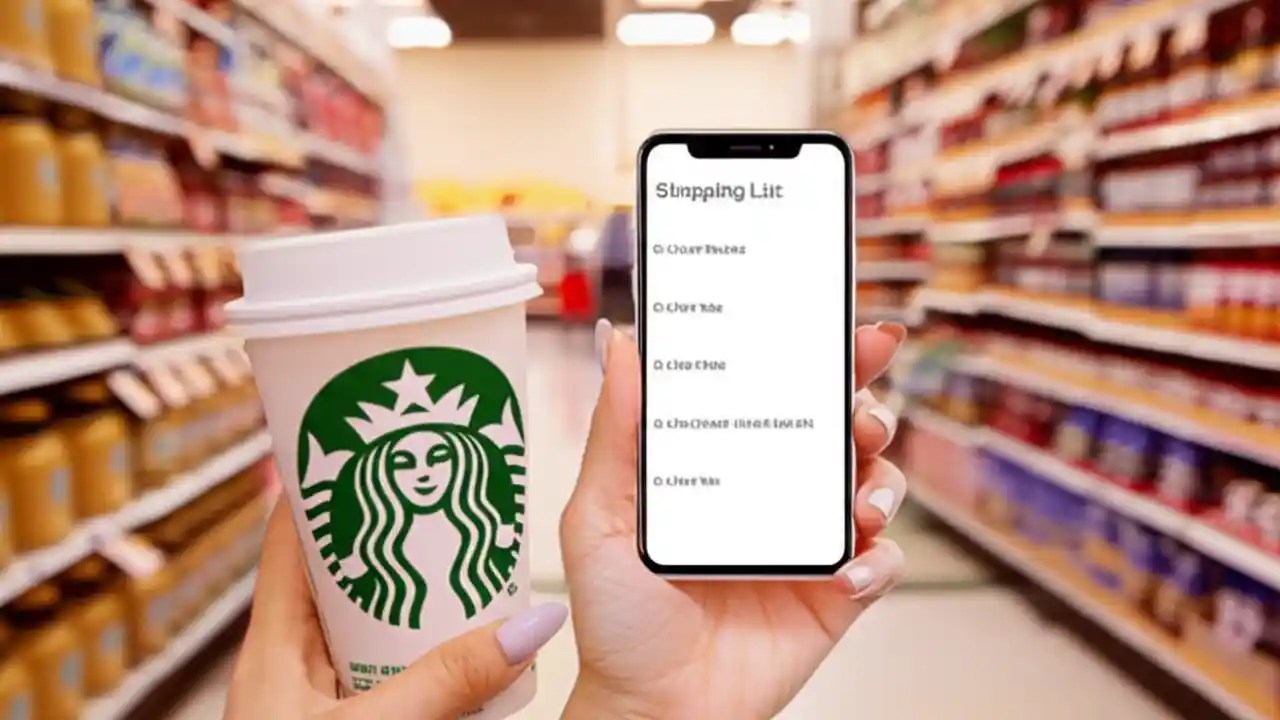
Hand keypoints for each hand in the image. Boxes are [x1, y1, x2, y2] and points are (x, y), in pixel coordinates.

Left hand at [226, 501, 567, 718]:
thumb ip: (451, 680)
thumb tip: (535, 622)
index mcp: (274, 643)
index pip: (294, 532)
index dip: (326, 476)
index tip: (374, 431)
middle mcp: (297, 660)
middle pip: (344, 569)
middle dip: (395, 526)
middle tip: (455, 484)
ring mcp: (326, 693)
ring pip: (375, 619)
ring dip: (420, 588)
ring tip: (476, 548)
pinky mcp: (357, 718)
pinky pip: (395, 665)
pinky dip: (431, 644)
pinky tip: (473, 636)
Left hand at [560, 322, 908, 719]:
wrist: (652, 708)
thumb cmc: (617, 619)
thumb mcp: (599, 516)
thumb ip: (616, 432)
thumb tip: (620, 343)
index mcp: (724, 465)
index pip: (775, 394)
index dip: (815, 357)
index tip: (842, 326)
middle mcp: (772, 495)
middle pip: (839, 428)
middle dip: (866, 401)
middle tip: (861, 407)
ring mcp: (807, 542)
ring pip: (875, 483)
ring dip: (882, 476)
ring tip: (860, 495)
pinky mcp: (836, 594)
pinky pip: (882, 562)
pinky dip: (879, 558)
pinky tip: (845, 570)